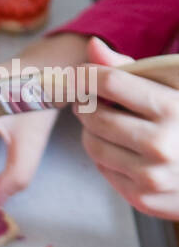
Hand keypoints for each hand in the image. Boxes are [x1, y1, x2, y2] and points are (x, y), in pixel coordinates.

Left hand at [76, 37, 178, 217]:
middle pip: (96, 117)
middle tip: (88, 99)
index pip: (112, 83)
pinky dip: (104, 154)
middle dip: (86, 104)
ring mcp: (150, 176)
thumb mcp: (175, 85)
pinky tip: (119, 146)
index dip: (87, 75)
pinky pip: (104, 170)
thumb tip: (93, 48)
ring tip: (103, 121)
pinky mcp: (142, 199)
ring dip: (91, 130)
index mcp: (172, 108)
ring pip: (94, 146)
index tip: (77, 74)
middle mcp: (160, 145)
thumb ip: (133, 68)